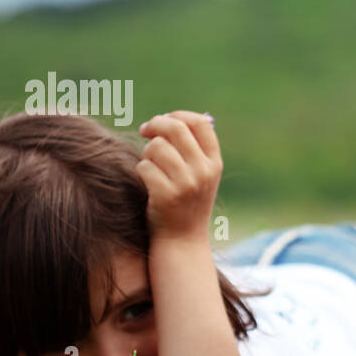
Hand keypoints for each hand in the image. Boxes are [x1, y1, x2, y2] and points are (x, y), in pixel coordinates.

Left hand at [137, 111, 221, 242]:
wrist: (182, 240)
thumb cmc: (185, 202)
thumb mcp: (200, 176)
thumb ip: (191, 149)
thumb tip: (168, 118)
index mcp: (215, 163)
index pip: (200, 123)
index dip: (178, 115)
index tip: (163, 122)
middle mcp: (204, 171)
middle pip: (176, 128)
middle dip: (155, 125)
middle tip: (144, 130)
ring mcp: (187, 184)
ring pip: (156, 147)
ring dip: (146, 153)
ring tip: (150, 167)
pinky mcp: (166, 196)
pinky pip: (144, 167)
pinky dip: (141, 171)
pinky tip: (147, 183)